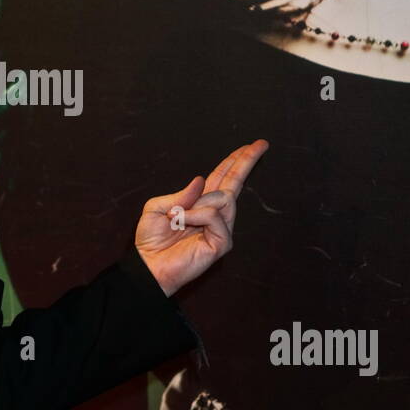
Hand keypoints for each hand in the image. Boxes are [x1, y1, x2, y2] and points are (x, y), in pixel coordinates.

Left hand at [134, 140, 267, 296]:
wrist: (148, 266)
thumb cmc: (151, 240)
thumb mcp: (157, 207)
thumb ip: (180, 193)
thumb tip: (202, 180)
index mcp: (200, 202)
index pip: (222, 177)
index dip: (236, 161)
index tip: (252, 145)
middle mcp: (215, 214)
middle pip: (235, 182)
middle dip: (247, 161)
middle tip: (261, 143)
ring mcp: (221, 228)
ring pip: (224, 198)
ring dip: (196, 204)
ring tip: (177, 217)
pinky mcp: (222, 242)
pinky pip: (214, 216)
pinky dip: (195, 215)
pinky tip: (182, 222)